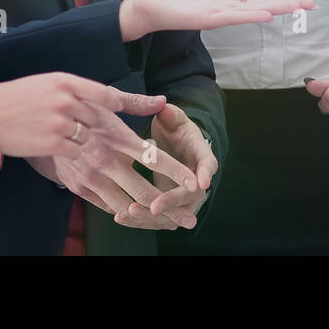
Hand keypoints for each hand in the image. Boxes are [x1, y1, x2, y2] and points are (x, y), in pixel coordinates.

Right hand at [0, 73, 165, 158]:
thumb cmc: (11, 98)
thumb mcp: (42, 83)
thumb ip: (69, 88)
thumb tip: (95, 96)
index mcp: (64, 81)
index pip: (105, 92)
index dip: (120, 102)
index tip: (132, 106)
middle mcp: (67, 100)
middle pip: (96, 117)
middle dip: (89, 124)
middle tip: (70, 126)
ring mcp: (61, 122)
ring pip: (87, 135)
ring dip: (77, 138)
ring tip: (52, 133)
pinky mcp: (54, 143)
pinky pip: (75, 150)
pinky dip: (67, 151)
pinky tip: (50, 145)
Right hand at [25, 100, 204, 229]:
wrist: (40, 129)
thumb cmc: (81, 112)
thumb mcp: (106, 101)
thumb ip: (137, 103)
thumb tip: (164, 101)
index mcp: (118, 139)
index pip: (154, 158)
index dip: (176, 172)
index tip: (195, 183)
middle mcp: (107, 162)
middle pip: (144, 192)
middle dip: (170, 208)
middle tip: (190, 219)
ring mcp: (92, 179)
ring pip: (127, 206)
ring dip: (150, 216)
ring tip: (172, 223)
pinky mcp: (81, 189)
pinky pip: (108, 207)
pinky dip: (126, 213)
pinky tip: (142, 217)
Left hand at [118, 0, 315, 41]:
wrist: (146, 4)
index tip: (305, 1)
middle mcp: (227, 9)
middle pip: (263, 5)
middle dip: (287, 5)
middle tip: (311, 6)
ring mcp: (217, 15)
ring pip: (252, 11)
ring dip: (274, 9)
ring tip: (296, 8)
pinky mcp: (204, 19)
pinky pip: (230, 17)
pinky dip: (249, 16)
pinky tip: (265, 15)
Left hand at [118, 103, 217, 229]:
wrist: (173, 147)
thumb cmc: (174, 130)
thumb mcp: (174, 119)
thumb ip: (171, 115)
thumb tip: (164, 107)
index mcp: (202, 155)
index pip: (207, 166)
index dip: (204, 174)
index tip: (202, 184)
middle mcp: (197, 181)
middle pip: (191, 197)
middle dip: (173, 203)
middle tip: (155, 207)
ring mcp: (184, 198)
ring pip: (173, 214)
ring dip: (152, 217)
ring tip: (130, 212)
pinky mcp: (169, 208)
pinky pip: (157, 219)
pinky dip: (140, 220)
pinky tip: (120, 217)